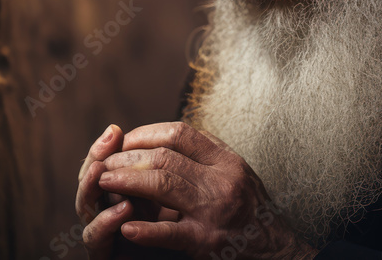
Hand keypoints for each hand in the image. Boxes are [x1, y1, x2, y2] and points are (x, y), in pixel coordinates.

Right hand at [76, 125, 186, 258]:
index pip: (100, 164)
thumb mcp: (171, 204)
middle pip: (88, 179)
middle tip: (109, 140)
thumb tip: (150, 143)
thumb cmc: (177, 241)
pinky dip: (106, 223)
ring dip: (94, 186)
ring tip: (103, 171)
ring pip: (84, 205)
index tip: (115, 131)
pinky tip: (122, 211)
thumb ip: (160, 177)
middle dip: (98, 157)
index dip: (104, 148)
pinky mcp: (102, 255)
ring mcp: (101, 237)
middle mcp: (102, 214)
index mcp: (116, 196)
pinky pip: (95, 238)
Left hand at [97, 122, 317, 259]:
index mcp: (226, 160)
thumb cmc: (252, 210)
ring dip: (126, 181)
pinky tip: (125, 226)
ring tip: (103, 181)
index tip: (125, 140)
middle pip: (164, 157)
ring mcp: (214, 211)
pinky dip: (145, 229)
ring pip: (161, 185)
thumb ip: (206, 154)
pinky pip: (170, 232)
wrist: (278, 250)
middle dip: (128, 158)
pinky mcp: (207, 242)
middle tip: (105, 162)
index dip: (146, 133)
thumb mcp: (236, 172)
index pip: (180, 133)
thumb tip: (166, 135)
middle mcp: (222, 180)